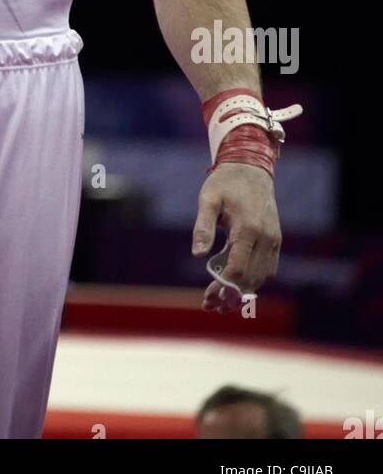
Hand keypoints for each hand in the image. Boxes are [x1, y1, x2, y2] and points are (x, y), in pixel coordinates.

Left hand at [191, 162, 280, 313]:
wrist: (251, 168)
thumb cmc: (225, 183)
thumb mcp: (208, 200)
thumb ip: (203, 226)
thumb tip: (198, 255)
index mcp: (248, 228)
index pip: (238, 268)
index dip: (223, 287)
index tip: (208, 299)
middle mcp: (266, 238)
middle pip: (250, 278)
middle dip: (230, 296)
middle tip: (209, 305)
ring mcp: (274, 240)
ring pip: (261, 277)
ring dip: (243, 293)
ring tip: (221, 302)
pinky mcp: (276, 240)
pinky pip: (267, 269)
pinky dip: (253, 282)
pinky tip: (236, 286)